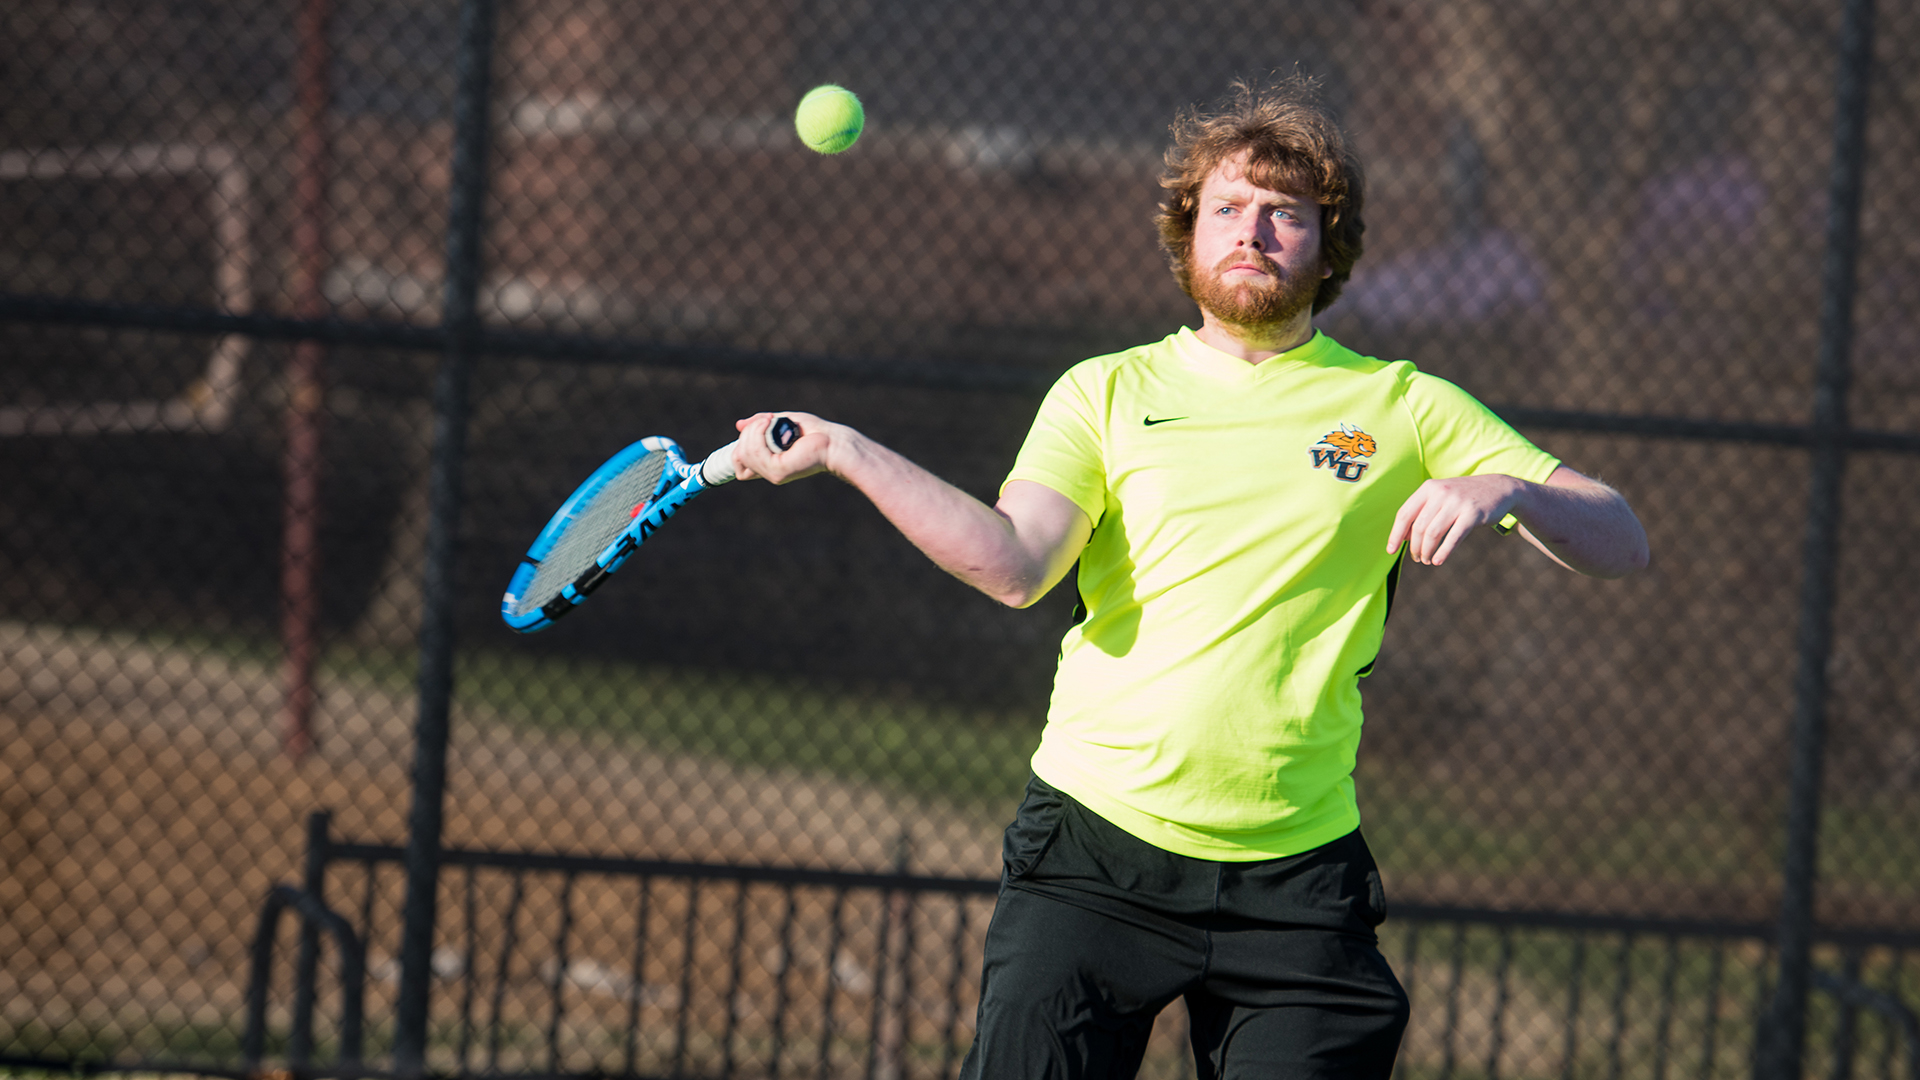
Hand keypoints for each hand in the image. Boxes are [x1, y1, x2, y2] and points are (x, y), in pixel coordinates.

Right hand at [730, 411, 838, 484]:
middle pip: (738, 456)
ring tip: (769, 420)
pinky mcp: (778, 471)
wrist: (834, 442)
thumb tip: (739, 425)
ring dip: (753, 430)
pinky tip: (770, 423)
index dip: (739, 449)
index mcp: (770, 466)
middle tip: (767, 419)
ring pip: (744, 452)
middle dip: (748, 432)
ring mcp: (773, 474)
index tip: (749, 430)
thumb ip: (761, 425)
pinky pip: (756, 451)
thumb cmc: (815, 432)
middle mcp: (769, 473)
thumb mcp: (782, 423)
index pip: (739, 467)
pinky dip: (759, 432)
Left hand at [1386, 474, 1526, 565]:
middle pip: (1418, 527)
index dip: (1396, 535)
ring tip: (1427, 560)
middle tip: (1417, 558)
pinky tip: (1438, 561)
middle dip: (1415, 547)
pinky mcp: (1472, 514)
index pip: (1404, 514)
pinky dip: (1444, 552)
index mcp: (1428, 488)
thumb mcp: (1440, 498)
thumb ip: (1421, 512)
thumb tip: (1403, 537)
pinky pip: (1453, 537)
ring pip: (1433, 534)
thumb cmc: (1463, 497)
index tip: (1391, 551)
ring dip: (1427, 551)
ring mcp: (1457, 503)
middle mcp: (1440, 493)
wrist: (1498, 488)